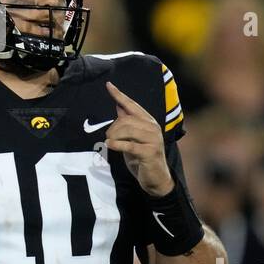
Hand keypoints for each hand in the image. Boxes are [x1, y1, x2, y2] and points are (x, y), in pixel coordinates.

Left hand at [105, 81, 173, 196]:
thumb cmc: (142, 157)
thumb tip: (118, 105)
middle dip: (113, 127)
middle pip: (126, 119)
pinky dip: (117, 145)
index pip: (132, 105)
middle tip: (108, 137)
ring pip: (127, 130)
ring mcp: (153, 139)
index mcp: (148, 121)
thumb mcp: (133, 138)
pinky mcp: (150, 152)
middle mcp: (152, 127)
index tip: (108, 85)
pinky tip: (110, 146)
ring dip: (113, 136)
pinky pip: (129, 145)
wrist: (156, 178)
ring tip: (109, 143)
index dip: (119, 95)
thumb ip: (128, 122)